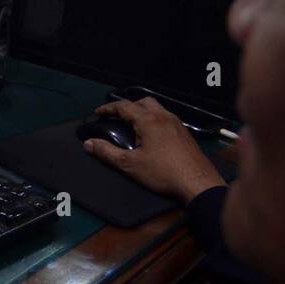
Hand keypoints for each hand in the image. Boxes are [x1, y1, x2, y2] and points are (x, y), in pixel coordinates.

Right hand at [83, 97, 224, 203]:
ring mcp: (177, 123)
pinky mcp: (184, 133)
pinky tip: (152, 135)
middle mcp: (163, 116)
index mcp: (148, 120)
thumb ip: (107, 152)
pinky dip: (154, 119)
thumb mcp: (130, 164)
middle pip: (143, 101)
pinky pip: (166, 117)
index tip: (97, 113)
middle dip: (128, 106)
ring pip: (157, 108)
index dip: (108, 108)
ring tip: (133, 125)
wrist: (196, 182)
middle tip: (117, 117)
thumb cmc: (161, 172)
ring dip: (143, 111)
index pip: (124, 106)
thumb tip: (88, 143)